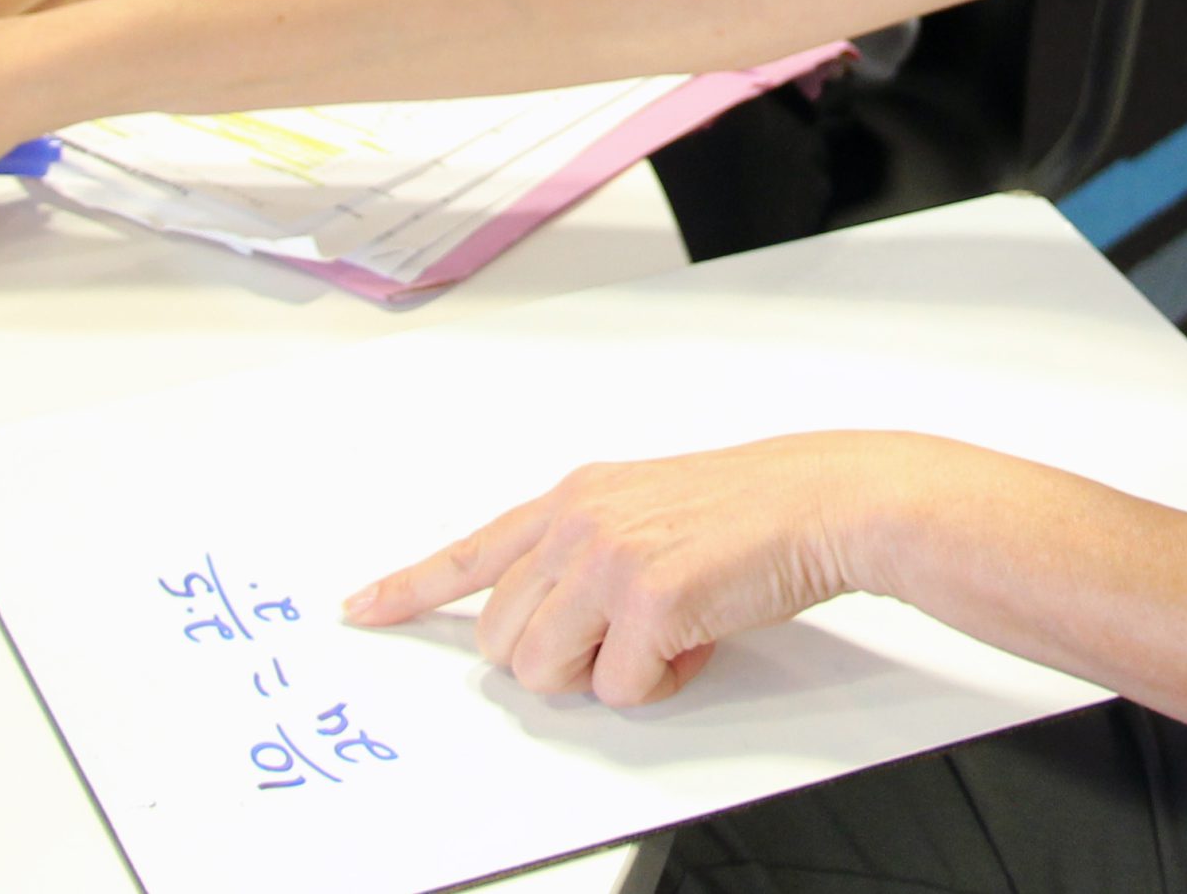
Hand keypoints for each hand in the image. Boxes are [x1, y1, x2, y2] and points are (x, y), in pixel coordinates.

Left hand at [343, 434, 937, 706]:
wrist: (822, 501)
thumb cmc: (750, 510)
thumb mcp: (648, 507)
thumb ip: (588, 549)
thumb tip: (550, 620)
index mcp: (575, 497)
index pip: (471, 551)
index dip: (410, 589)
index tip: (363, 608)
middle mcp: (578, 522)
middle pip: (503, 638)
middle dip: (557, 659)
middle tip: (625, 636)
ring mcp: (608, 560)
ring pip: (546, 671)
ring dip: (606, 673)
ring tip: (666, 631)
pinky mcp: (648, 603)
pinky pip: (622, 689)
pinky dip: (664, 681)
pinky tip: (700, 635)